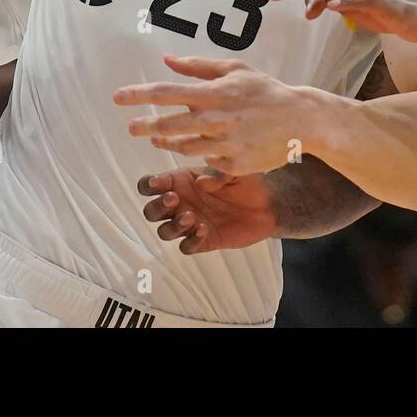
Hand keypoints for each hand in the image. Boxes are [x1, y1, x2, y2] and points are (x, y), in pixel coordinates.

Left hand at [115, 55, 327, 174]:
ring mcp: (225, 144)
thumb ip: (199, 66)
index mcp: (215, 93)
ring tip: (156, 136)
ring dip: (165, 141)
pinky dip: (197, 153)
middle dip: (144, 126)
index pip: (167, 93)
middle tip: (130, 127)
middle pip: (168, 125)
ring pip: (183, 147)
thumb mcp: (235, 69)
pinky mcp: (233, 164)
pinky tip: (193, 146)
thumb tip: (167, 60)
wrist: (301, 120)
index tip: (117, 96)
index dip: (138, 94)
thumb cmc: (265, 91)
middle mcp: (217, 120)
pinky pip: (206, 161)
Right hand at [137, 168, 274, 254]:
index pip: (152, 184)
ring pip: (165, 231)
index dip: (148, 184)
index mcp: (181, 181)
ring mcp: (190, 224)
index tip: (157, 183)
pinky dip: (190, 241)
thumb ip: (217, 174)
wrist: (267, 205)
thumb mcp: (233, 170)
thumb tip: (200, 183)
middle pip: (151, 211)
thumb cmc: (247, 181)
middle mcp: (181, 203)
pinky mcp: (202, 241)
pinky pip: (186, 246)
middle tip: (174, 199)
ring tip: (191, 217)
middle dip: (157, 206)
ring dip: (172, 226)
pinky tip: (204, 229)